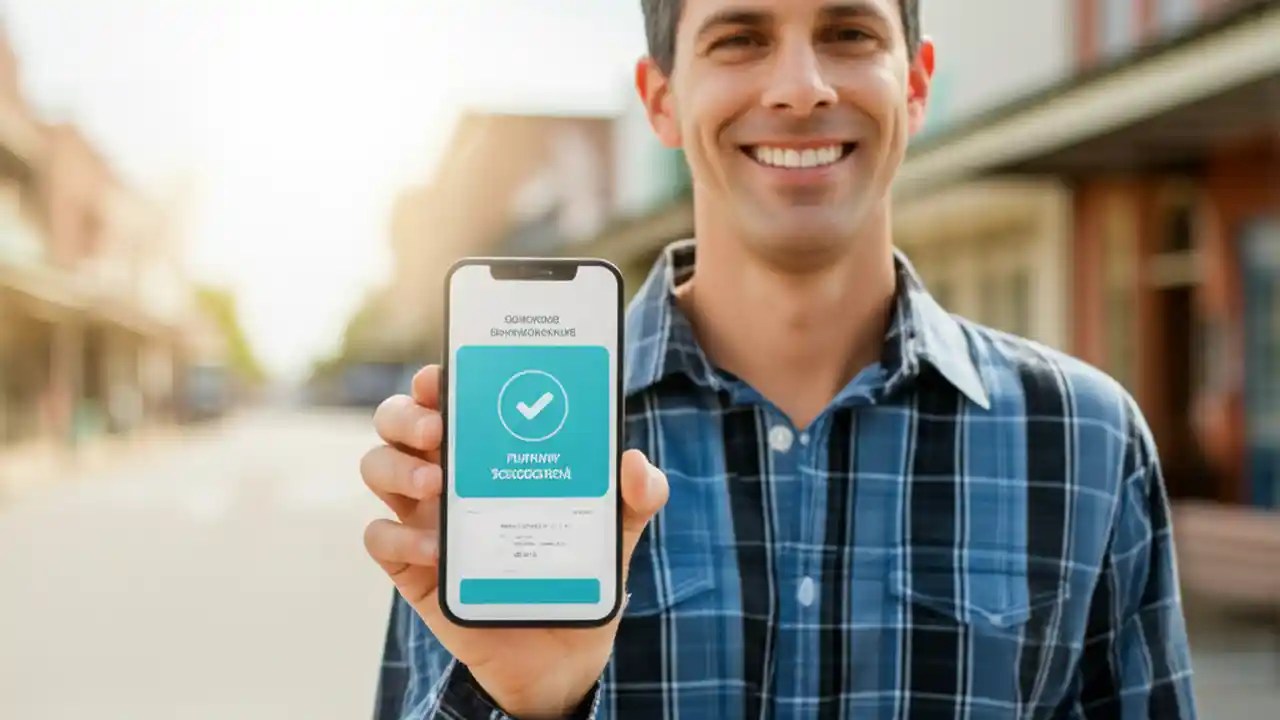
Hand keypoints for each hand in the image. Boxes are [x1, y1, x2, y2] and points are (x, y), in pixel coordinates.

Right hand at [360, 365, 668, 718]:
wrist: (562, 652)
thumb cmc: (578, 569)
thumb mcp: (617, 528)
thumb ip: (637, 494)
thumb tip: (635, 463)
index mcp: (485, 450)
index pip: (447, 397)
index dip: (436, 378)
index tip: (445, 374)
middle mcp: (445, 474)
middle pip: (396, 421)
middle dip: (406, 414)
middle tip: (438, 430)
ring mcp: (422, 519)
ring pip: (377, 468)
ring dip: (397, 467)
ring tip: (437, 483)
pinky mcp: (411, 568)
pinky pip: (378, 539)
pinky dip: (399, 537)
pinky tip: (436, 550)